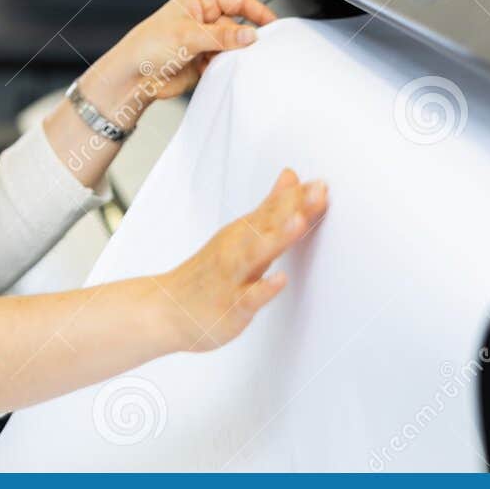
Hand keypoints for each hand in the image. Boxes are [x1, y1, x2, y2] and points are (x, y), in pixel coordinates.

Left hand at [78, 0, 276, 127]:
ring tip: (225, 61)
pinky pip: (226, 64)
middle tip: (252, 50)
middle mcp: (205, 18)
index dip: (258, 12)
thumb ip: (222, 36)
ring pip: (234, 47)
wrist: (133, 77)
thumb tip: (251, 35)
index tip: (274, 25)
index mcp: (201, 0)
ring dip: (234, 56)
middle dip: (244, 39)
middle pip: (239, 26)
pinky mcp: (205, 61)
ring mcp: (206, 41)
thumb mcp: (188, 35)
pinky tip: (217, 71)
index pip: (239, 1)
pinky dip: (226, 69)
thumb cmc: (147, 45)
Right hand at [158, 169, 327, 351]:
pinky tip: (280, 280)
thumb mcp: (241, 234)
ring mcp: (233, 276)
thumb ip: (270, 207)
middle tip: (318, 191)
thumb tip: (291, 178)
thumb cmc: (209, 274)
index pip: (272, 208)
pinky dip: (263, 288)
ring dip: (277, 237)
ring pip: (256, 254)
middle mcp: (237, 249)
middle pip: (266, 224)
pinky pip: (247, 297)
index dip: (298, 196)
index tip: (322, 183)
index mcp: (243, 232)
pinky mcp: (230, 305)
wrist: (167, 310)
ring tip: (298, 222)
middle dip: (292, 207)